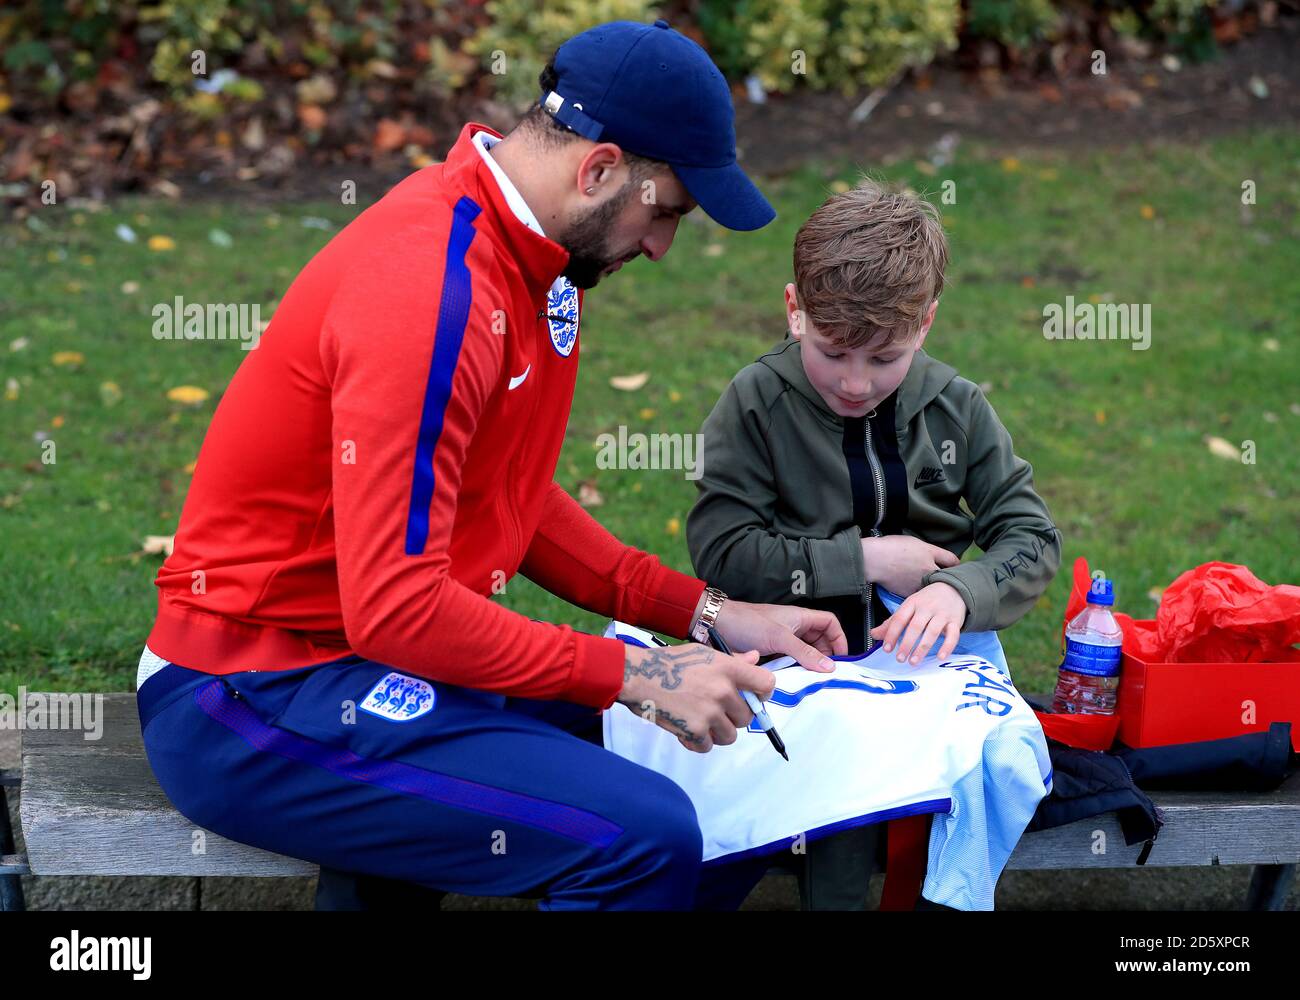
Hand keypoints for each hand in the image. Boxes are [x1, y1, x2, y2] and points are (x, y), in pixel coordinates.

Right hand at [619, 642, 775, 752]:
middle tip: (716, 710)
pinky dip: (698, 741)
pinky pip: (708, 746)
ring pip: (730, 735)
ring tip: (701, 721)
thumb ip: (732, 661)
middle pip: (748, 716)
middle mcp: (723, 691)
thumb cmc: (669, 662)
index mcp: (728, 668)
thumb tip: (755, 659)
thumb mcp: (703, 654)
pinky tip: (687, 729)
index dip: (762, 693)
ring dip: (718, 732)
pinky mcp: (694, 730)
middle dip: (734, 716)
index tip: (752, 697)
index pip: (766, 684)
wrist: (637, 676)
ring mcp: (709, 712)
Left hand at [710, 599, 845, 671]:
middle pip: (819, 642)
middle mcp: (794, 628)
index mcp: (800, 617)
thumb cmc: (747, 623)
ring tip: (810, 680)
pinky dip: (793, 670)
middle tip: (825, 675)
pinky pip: (789, 662)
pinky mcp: (770, 652)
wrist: (716, 624)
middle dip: (824, 657)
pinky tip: (793, 680)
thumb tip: (829, 667)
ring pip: (804, 654)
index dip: (838, 639)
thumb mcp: (779, 637)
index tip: (841, 658)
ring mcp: (782, 641)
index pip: (829, 624)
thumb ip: (804, 653)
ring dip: (808, 666)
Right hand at [860, 535, 959, 595]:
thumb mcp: (915, 542)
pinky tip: (917, 591)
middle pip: (945, 577)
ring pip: (932, 588)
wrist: (875, 560)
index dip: (957, 562)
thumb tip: (938, 556)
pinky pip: (919, 594)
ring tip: (932, 587)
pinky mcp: (909, 594)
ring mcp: (920, 585)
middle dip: (948, 577)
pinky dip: (919, 593)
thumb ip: (929, 550)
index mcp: (932, 556)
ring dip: (934, 587)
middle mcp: (930, 572)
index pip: (952, 560)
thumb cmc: (893, 547)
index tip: (958, 565)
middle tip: (949, 578)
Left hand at [869, 581, 967, 664]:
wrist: (952, 588)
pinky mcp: (955, 621)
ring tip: (914, 661)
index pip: (899, 619)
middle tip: (899, 658)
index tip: (887, 648)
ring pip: (932, 632)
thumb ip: (892, 622)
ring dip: (922, 648)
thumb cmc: (927, 601)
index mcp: (912, 603)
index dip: (892, 634)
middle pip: (915, 626)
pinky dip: (947, 647)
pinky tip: (940, 657)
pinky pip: (953, 635)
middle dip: (906, 644)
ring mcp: (942, 614)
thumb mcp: (908, 607)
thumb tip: (874, 634)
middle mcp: (927, 608)